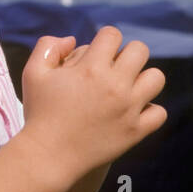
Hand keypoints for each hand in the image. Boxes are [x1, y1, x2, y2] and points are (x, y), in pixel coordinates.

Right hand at [19, 26, 166, 185]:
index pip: (112, 35)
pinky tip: (133, 111)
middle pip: (140, 50)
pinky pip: (159, 112)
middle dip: (127, 54)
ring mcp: (129, 108)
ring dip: (144, 79)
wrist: (48, 156)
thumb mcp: (33, 73)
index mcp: (91, 68)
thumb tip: (73, 39)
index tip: (98, 53)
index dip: (104, 40)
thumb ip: (48, 47)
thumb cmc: (39, 113)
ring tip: (128, 87)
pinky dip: (149, 111)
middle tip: (115, 68)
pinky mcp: (135, 131)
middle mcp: (115, 85)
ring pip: (156, 78)